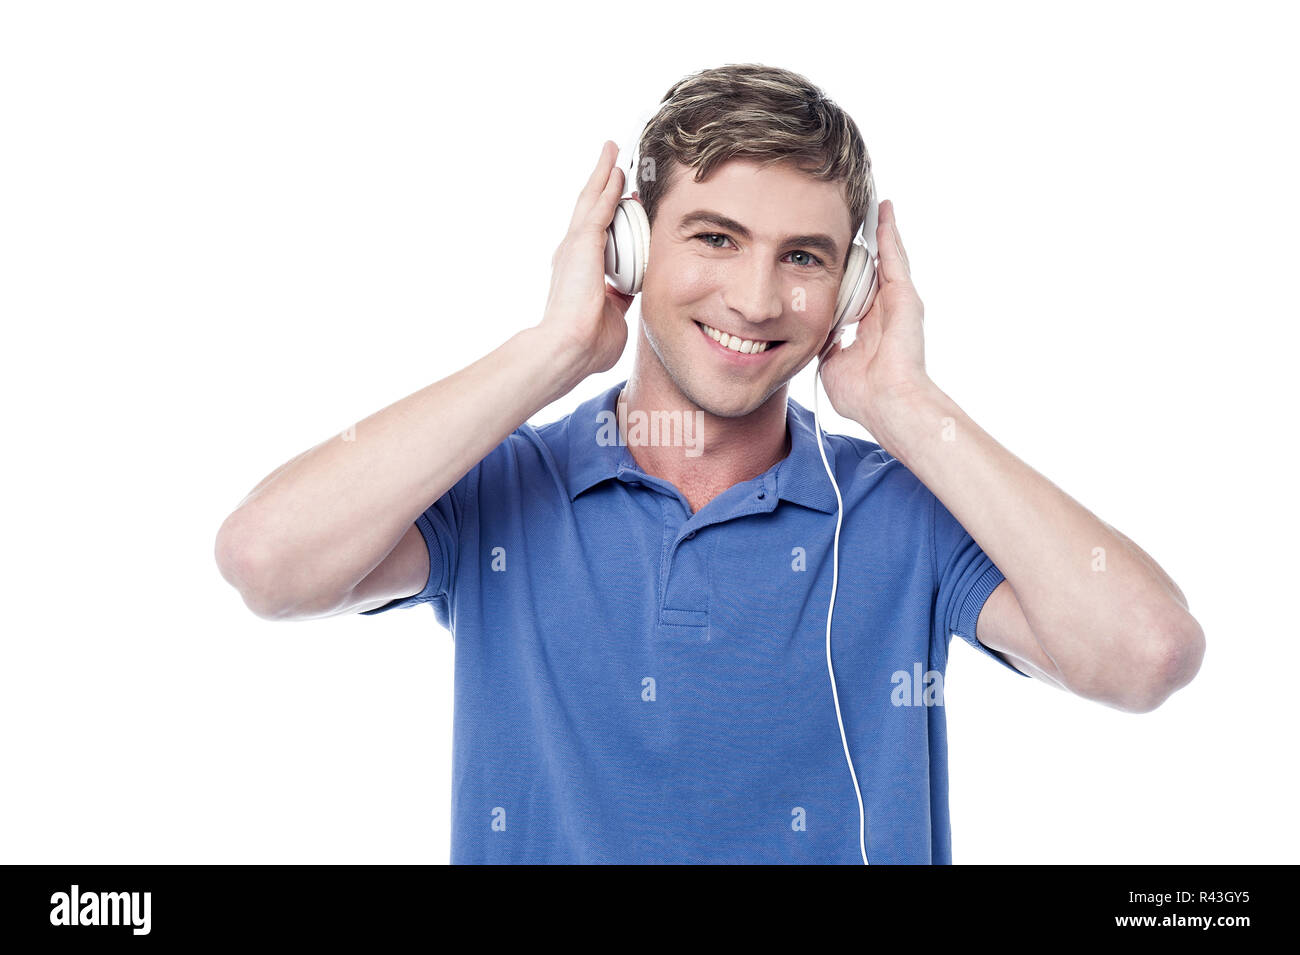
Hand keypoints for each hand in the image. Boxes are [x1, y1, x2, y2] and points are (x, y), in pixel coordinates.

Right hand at [535, 141, 636, 379]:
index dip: (612, 221)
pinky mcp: (582, 242)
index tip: (624, 207)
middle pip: (590, 212)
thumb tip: (623, 305)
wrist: (568, 348)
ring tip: (612, 152)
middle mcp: (572, 255)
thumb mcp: (612, 321)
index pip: (599, 240)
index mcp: (580, 275)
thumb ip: (619, 306)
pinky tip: (616, 166)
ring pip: (593, 201)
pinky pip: (600, 206)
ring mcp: (575, 247)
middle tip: (611, 162)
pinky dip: (607, 184)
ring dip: (603, 175)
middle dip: (601, 186)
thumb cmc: (587, 346)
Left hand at [817, 199, 931, 427]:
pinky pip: (895, 259)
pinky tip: (883, 214)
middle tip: (862, 217)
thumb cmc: (864, 395)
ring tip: (878, 206)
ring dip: (884, 231)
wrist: (888, 405)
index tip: (840, 254)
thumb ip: (826, 345)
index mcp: (873, 327)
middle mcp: (889, 312)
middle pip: (877, 269)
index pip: (860, 290)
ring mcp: (900, 303)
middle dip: (870, 244)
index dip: (852, 272)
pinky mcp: (906, 297)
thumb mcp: (832, 365)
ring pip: (890, 258)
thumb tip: (813, 334)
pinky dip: (889, 235)